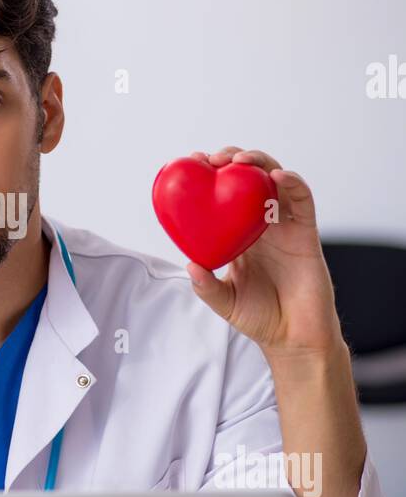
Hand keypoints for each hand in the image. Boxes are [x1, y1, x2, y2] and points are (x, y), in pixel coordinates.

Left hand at [185, 146, 343, 358]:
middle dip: (232, 159)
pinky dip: (292, 182)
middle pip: (249, 179)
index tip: (190, 163)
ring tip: (239, 160)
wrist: (295, 337)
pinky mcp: (307, 232)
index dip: (209, 176)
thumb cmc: (261, 318)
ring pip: (275, 180)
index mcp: (239, 235)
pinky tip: (276, 175)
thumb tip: (190, 265)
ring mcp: (285, 226)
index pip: (224, 195)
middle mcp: (261, 225)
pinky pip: (303, 200)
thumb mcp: (225, 302)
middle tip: (213, 159)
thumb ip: (207, 287)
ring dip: (259, 162)